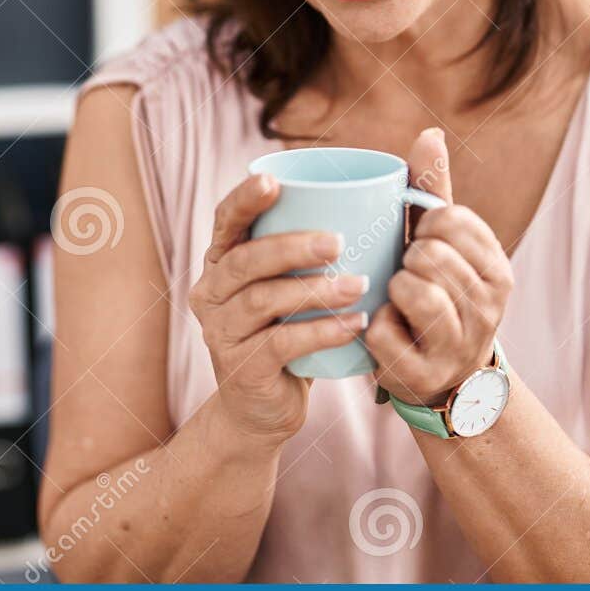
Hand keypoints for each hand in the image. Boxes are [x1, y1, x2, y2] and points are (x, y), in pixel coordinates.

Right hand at [190, 173, 368, 444]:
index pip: (225, 221)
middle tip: (339, 242)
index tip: (273, 180)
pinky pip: (279, 344)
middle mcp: (211, 293)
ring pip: (262, 300)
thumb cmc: (289, 333)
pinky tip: (355, 325)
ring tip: (360, 286)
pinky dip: (321, 332)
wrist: (262, 409)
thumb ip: (309, 251)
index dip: (245, 199)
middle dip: (292, 246)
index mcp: (221, 263)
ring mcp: (221, 333)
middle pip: (245, 260)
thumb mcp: (291, 288)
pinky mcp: (240, 369)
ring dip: (315, 291)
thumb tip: (378, 197)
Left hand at [366, 127, 513, 405]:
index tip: (422, 239)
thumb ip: (433, 191)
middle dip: (407, 259)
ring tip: (396, 300)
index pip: (451, 219)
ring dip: (391, 290)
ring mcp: (459, 345)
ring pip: (412, 291)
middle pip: (430, 255)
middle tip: (407, 273)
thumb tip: (430, 132)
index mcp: (497, 268)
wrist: (443, 378)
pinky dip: (373, 328)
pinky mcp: (423, 375)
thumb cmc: (436, 292)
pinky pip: (382, 332)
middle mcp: (489, 307)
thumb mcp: (442, 244)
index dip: (424, 224)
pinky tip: (383, 330)